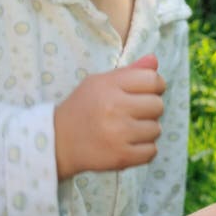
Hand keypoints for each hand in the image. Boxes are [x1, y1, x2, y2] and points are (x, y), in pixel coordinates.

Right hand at [54, 54, 165, 178]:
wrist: (57, 142)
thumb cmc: (84, 107)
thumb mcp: (100, 83)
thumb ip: (130, 71)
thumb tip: (154, 59)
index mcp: (108, 86)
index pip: (153, 79)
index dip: (155, 86)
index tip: (145, 93)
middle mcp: (113, 108)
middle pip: (158, 105)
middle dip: (150, 109)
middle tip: (132, 113)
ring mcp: (117, 134)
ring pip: (156, 129)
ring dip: (146, 131)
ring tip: (127, 130)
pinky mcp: (120, 156)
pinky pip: (152, 151)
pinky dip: (144, 150)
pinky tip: (127, 144)